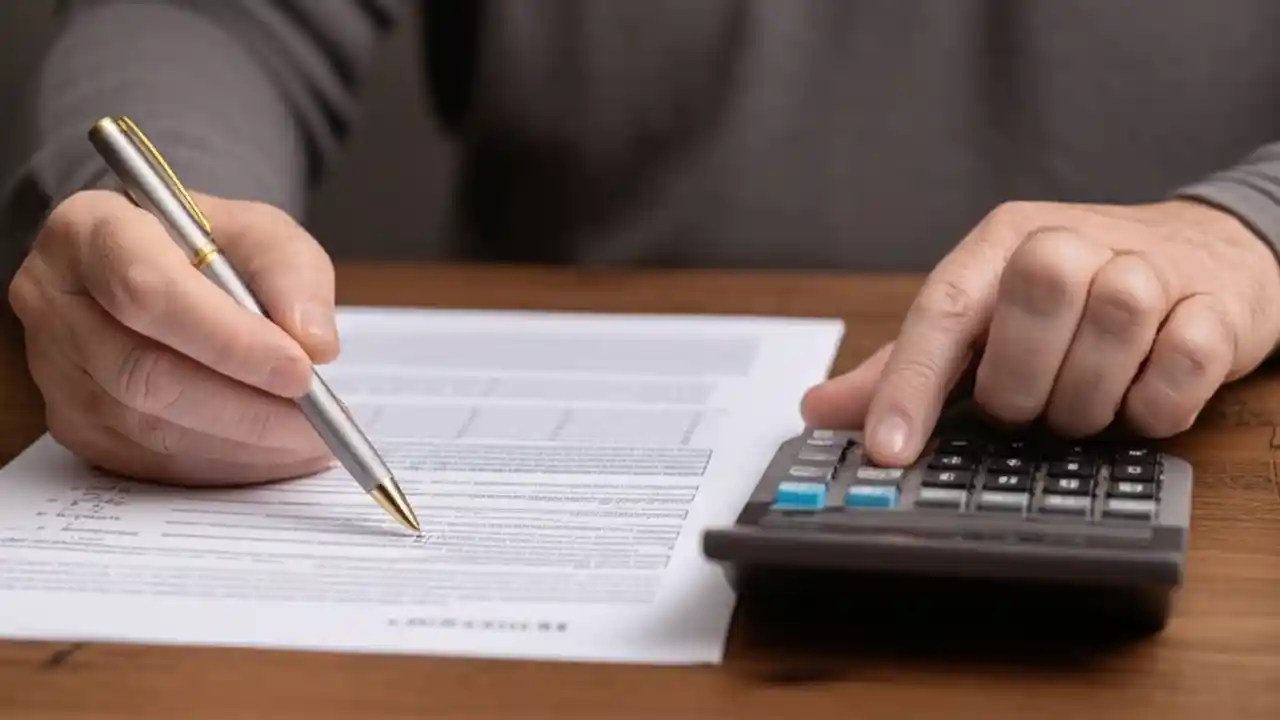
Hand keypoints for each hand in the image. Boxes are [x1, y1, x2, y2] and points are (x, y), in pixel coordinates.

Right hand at [8, 190, 339, 484]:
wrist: (165, 270)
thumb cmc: (208, 246)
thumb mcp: (261, 233)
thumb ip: (292, 276)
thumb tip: (313, 344)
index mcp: (91, 231)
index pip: (148, 293)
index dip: (229, 340)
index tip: (300, 370)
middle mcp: (56, 301)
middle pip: (145, 373)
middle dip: (246, 406)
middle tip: (318, 421)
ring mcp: (57, 371)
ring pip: (149, 427)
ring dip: (244, 444)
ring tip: (312, 440)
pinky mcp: (75, 425)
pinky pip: (152, 462)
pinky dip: (226, 464)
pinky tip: (275, 454)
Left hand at [801, 199, 1279, 465]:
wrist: (1206, 256)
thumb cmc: (1072, 300)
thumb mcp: (984, 321)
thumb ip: (908, 368)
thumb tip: (821, 410)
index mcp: (1002, 242)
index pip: (944, 307)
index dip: (911, 383)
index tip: (888, 450)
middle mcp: (1073, 238)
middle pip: (1038, 291)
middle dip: (1020, 379)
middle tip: (1023, 408)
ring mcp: (1152, 267)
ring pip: (1115, 320)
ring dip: (1088, 395)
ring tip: (1082, 405)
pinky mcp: (1215, 306)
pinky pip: (1182, 361)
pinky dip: (1154, 402)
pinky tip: (1140, 398)